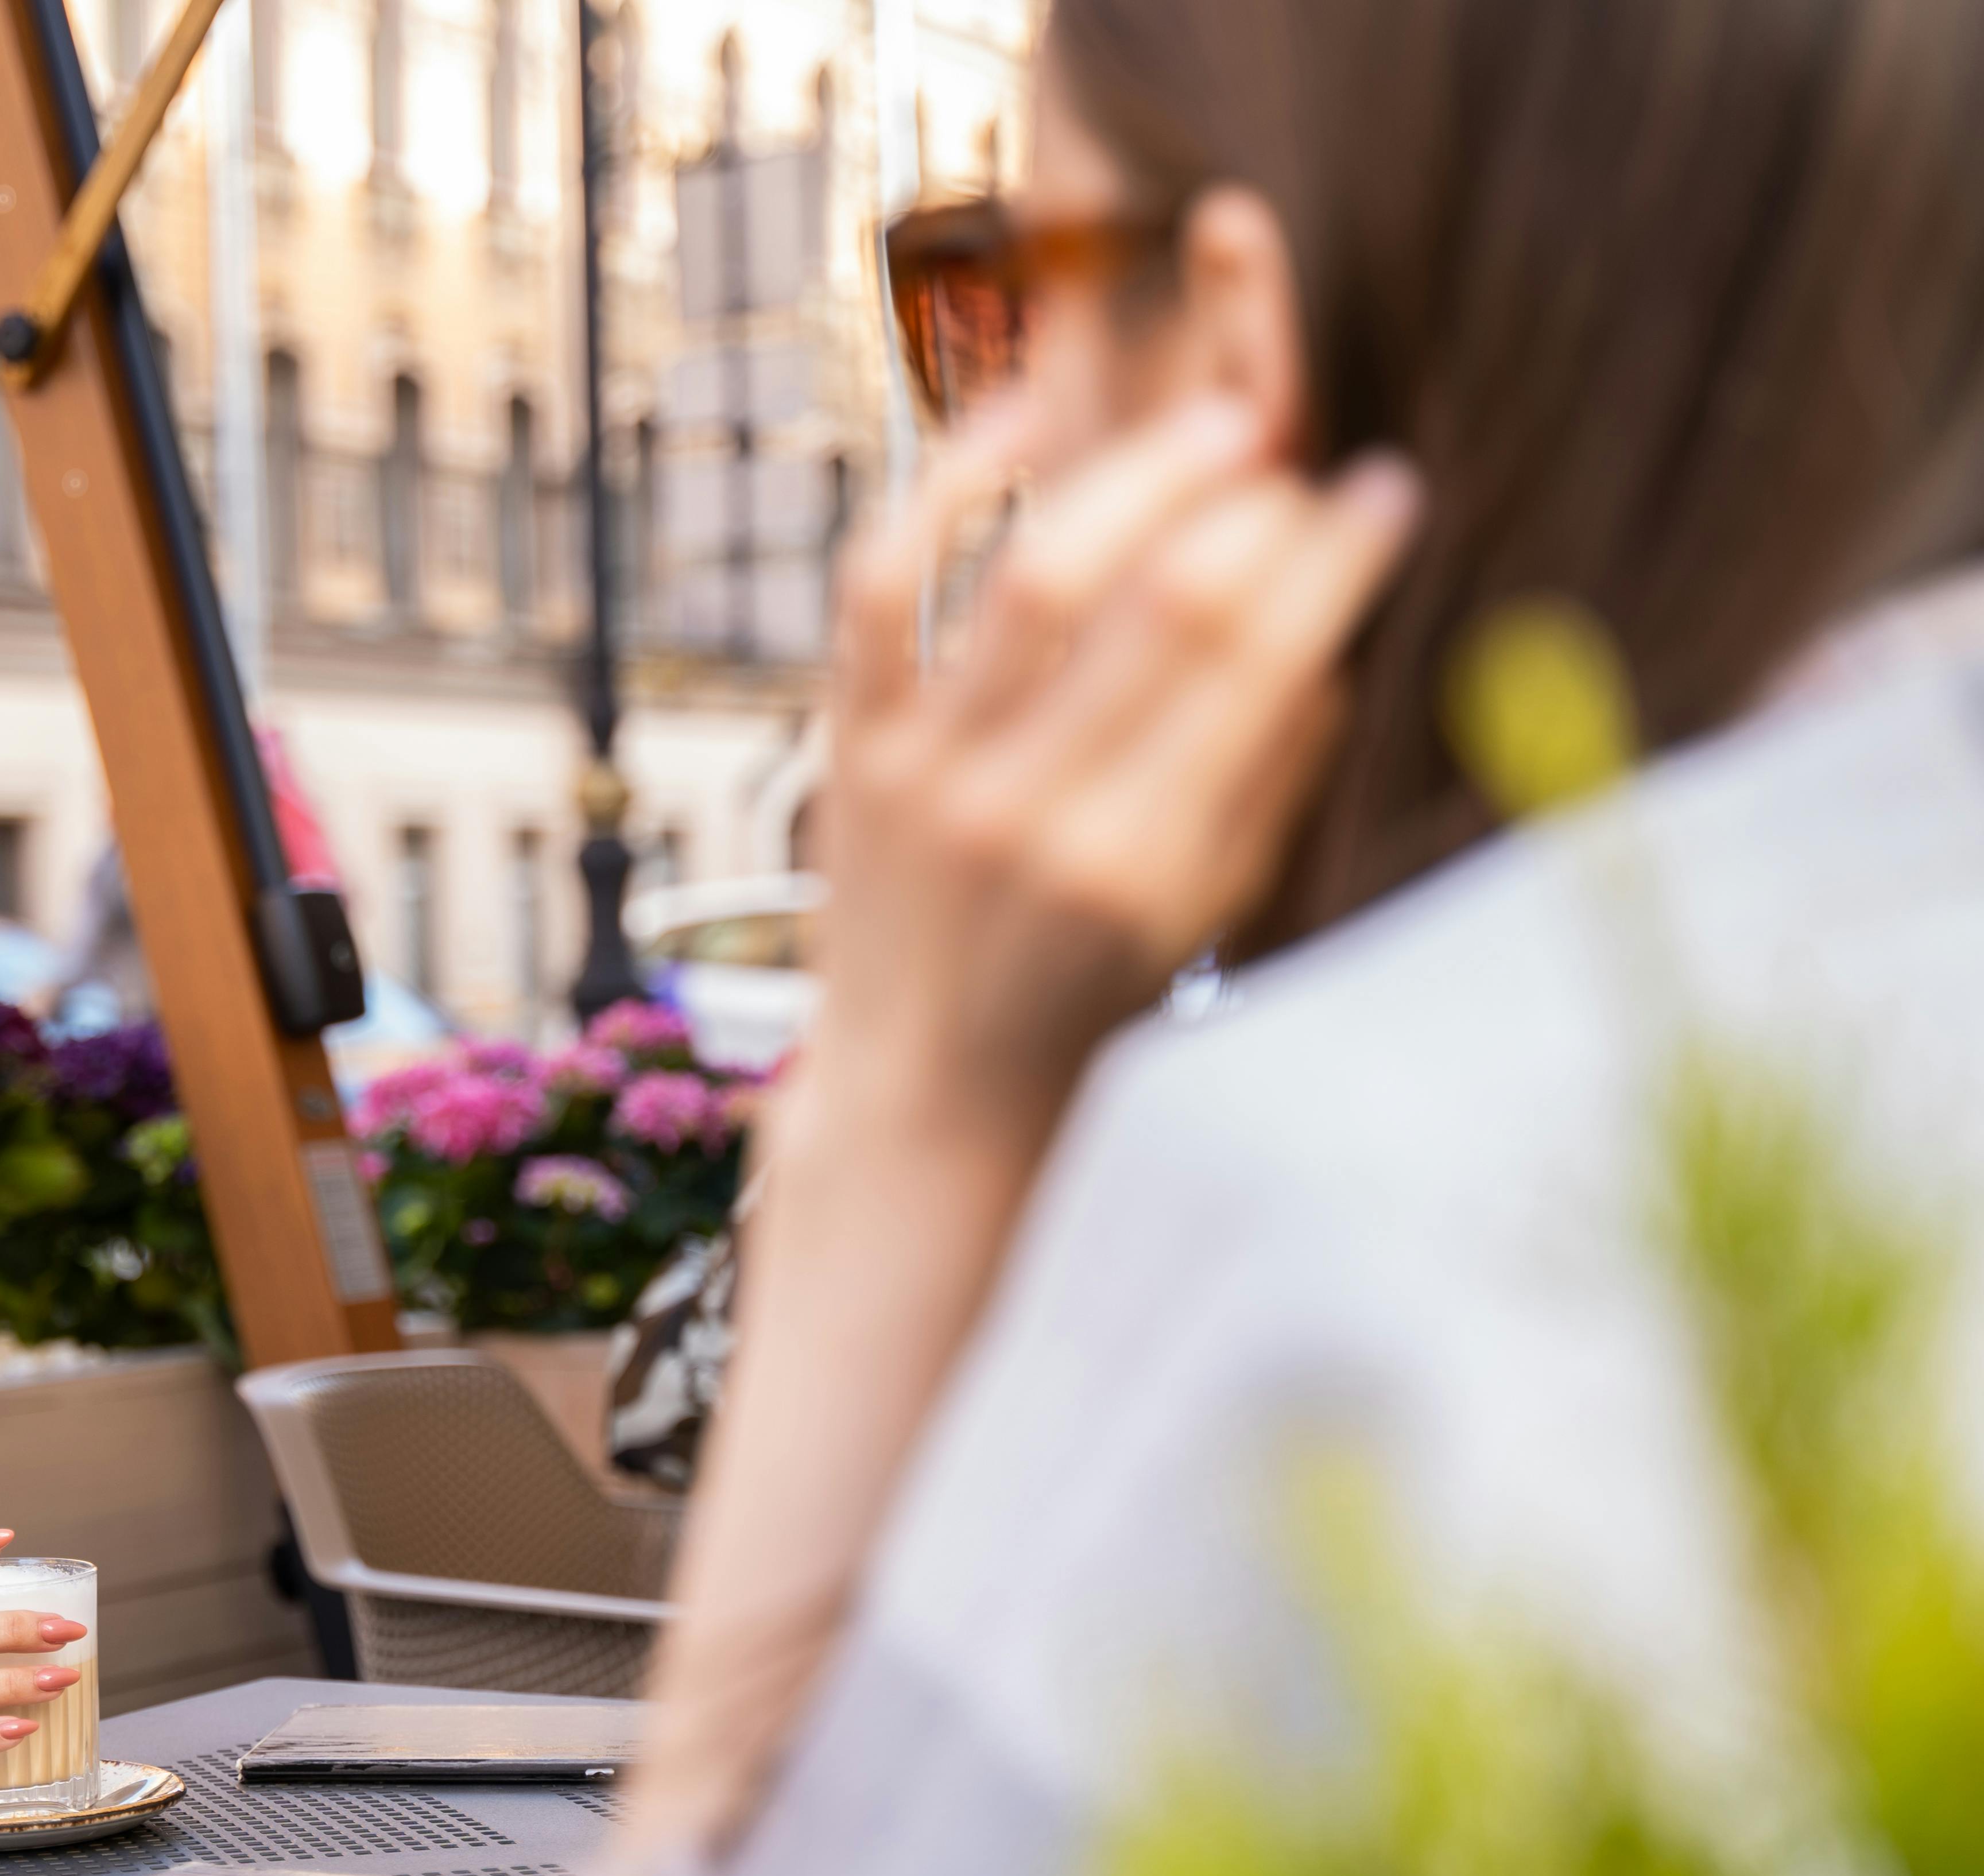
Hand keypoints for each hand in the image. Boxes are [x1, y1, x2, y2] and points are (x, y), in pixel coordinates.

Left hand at [793, 394, 1422, 1159]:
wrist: (919, 1096)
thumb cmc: (1078, 1003)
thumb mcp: (1204, 918)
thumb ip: (1269, 781)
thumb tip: (1329, 631)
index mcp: (1138, 865)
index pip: (1257, 667)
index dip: (1331, 560)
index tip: (1382, 490)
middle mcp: (1031, 813)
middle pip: (1163, 607)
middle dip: (1251, 507)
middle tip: (1297, 447)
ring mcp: (926, 775)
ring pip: (1034, 576)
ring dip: (1133, 478)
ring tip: (1206, 423)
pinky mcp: (849, 747)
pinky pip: (880, 588)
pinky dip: (942, 491)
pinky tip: (1016, 423)